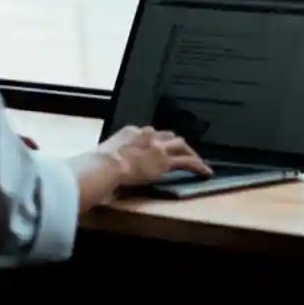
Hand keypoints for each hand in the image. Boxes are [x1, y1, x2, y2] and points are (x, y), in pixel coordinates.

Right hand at [95, 125, 213, 185]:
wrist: (106, 165)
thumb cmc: (98, 165)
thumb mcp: (102, 154)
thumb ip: (109, 157)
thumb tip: (102, 167)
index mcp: (131, 131)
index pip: (149, 133)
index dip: (155, 141)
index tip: (158, 148)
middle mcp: (148, 135)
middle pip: (168, 136)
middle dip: (175, 144)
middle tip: (181, 152)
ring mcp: (159, 147)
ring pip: (181, 145)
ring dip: (190, 153)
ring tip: (197, 162)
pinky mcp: (167, 161)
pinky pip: (188, 162)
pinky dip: (198, 166)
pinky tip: (206, 172)